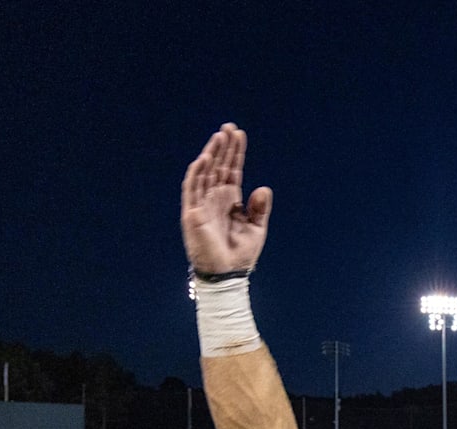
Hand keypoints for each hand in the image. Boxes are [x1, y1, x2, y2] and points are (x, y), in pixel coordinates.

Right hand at [181, 123, 272, 273]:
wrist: (227, 274)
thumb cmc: (240, 254)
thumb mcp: (256, 228)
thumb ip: (260, 208)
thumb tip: (263, 187)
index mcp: (230, 200)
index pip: (231, 170)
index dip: (235, 153)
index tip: (240, 134)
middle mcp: (214, 198)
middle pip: (218, 166)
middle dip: (223, 147)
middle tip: (229, 127)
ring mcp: (202, 204)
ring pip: (205, 173)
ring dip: (211, 154)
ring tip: (219, 136)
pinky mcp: (192, 213)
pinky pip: (192, 188)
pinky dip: (197, 173)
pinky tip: (205, 158)